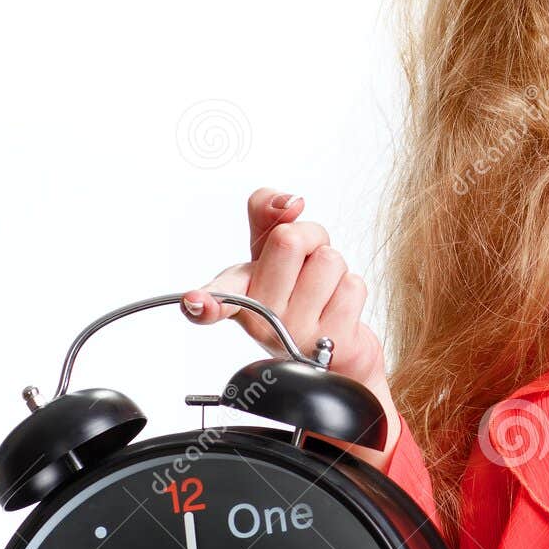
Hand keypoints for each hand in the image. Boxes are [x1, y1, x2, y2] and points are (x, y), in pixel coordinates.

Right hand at [180, 189, 399, 469]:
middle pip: (289, 240)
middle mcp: (260, 319)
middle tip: (306, 262)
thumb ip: (268, 212)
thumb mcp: (273, 246)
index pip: (217, 292)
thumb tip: (291, 202)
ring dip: (334, 267)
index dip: (204, 299)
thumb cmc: (298, 289)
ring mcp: (294, 336)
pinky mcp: (331, 346)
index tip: (196, 304)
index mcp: (238, 292)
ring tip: (322, 289)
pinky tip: (336, 309)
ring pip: (329, 260)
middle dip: (310, 237)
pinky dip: (350, 289)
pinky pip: (352, 287)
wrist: (337, 346)